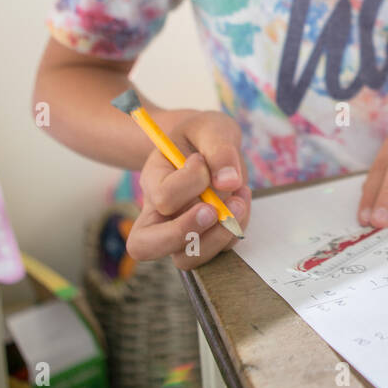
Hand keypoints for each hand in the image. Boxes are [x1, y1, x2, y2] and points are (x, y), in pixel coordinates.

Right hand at [126, 110, 251, 269]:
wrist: (207, 145)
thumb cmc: (203, 135)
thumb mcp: (210, 128)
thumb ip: (219, 148)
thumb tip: (229, 182)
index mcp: (153, 181)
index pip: (163, 197)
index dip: (190, 182)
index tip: (201, 159)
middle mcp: (159, 213)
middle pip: (145, 246)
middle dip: (184, 232)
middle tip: (213, 210)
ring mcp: (181, 230)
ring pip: (185, 259)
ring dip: (218, 236)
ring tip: (239, 201)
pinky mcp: (206, 237)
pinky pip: (219, 249)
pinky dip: (237, 228)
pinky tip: (242, 198)